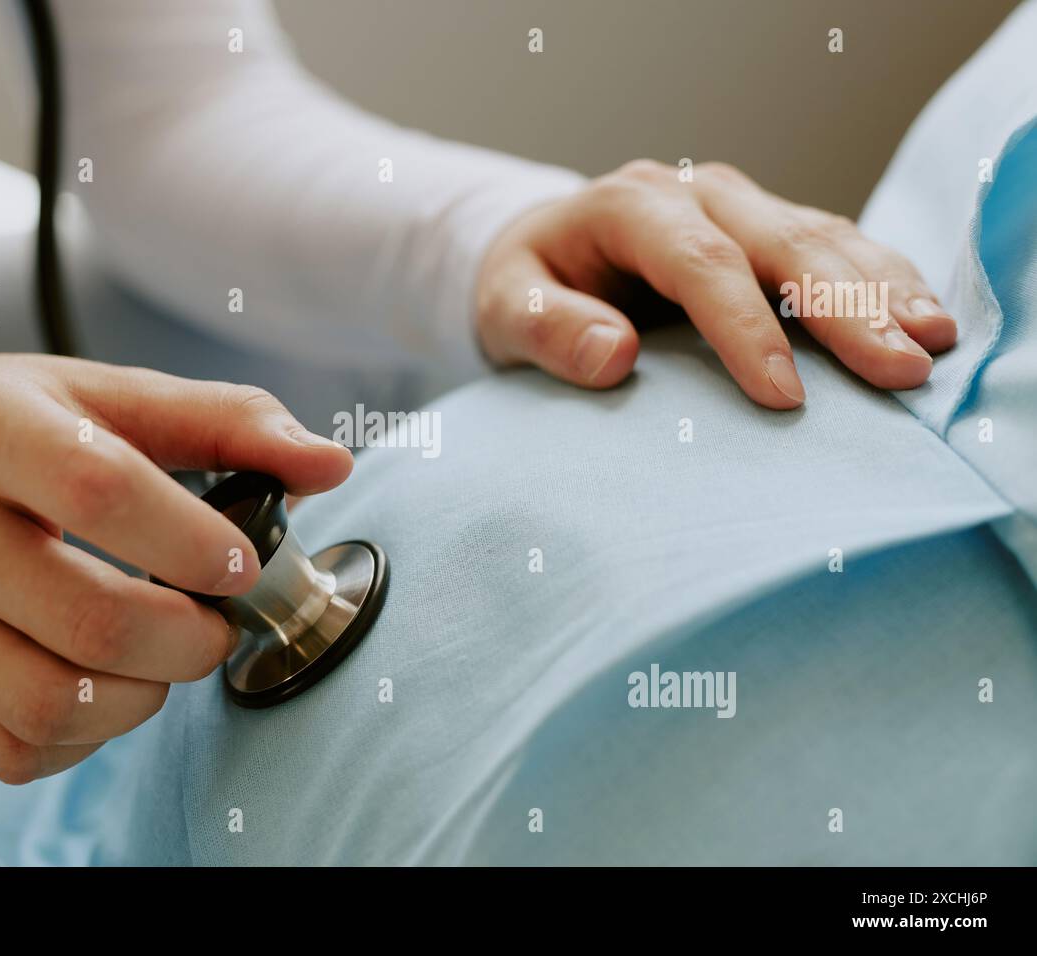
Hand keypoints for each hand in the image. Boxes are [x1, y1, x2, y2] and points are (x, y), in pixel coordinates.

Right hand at [0, 354, 351, 782]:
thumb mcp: (116, 393)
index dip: (192, 541)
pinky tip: (111, 683)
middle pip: (88, 619)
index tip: (241, 562)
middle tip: (216, 619)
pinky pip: (19, 745)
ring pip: (51, 702)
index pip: (98, 490)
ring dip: (146, 695)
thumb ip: (231, 420)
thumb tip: (333, 465)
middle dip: (190, 638)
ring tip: (168, 652)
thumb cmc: (25, 421)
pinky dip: (89, 736)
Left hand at [475, 160, 956, 408]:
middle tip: (900, 371)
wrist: (545, 253)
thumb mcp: (506, 307)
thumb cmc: (526, 286)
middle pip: (782, 244)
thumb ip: (545, 328)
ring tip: (931, 345)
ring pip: (825, 239)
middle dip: (845, 308)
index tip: (783, 396)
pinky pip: (839, 246)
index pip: (700, 262)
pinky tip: (924, 318)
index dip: (745, 328)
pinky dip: (885, 280)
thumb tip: (612, 355)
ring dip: (882, 292)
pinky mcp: (770, 229)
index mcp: (631, 205)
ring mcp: (741, 206)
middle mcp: (698, 193)